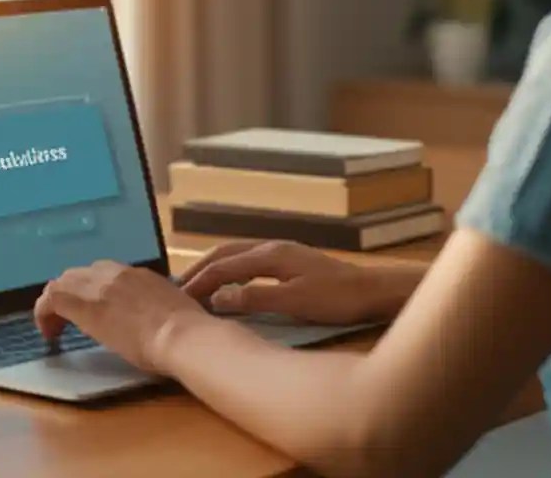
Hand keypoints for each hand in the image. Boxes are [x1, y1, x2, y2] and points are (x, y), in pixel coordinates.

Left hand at [34, 260, 215, 373]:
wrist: (181, 335)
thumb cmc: (186, 331)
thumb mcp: (171, 311)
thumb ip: (155, 310)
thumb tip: (153, 322)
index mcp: (139, 276)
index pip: (105, 274)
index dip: (92, 292)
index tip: (94, 313)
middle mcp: (117, 273)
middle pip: (79, 274)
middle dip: (70, 294)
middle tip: (67, 320)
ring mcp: (100, 285)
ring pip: (63, 282)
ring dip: (56, 304)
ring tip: (54, 328)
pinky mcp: (85, 304)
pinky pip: (51, 300)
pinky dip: (44, 314)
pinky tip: (49, 334)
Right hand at [179, 240, 416, 324]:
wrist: (373, 291)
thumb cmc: (337, 299)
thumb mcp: (294, 303)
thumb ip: (254, 299)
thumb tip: (218, 298)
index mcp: (271, 255)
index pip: (223, 266)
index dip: (198, 282)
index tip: (177, 298)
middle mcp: (273, 247)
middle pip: (225, 253)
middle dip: (199, 269)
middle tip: (176, 288)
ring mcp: (283, 252)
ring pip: (237, 254)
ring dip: (214, 268)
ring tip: (196, 285)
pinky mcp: (291, 261)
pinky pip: (249, 261)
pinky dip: (231, 270)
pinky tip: (231, 284)